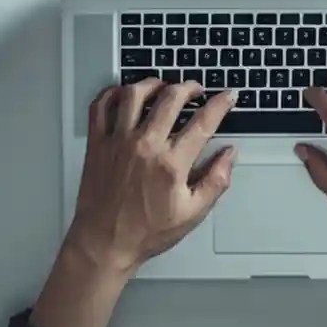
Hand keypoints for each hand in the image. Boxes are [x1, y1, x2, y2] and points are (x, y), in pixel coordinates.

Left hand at [67, 79, 238, 272]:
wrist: (104, 243)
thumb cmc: (146, 232)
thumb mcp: (192, 213)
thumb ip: (216, 181)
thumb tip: (229, 154)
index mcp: (171, 164)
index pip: (203, 122)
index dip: (220, 104)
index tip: (228, 96)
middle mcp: (144, 146)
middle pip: (170, 99)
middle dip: (189, 87)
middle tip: (196, 89)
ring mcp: (118, 141)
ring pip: (134, 94)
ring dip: (153, 83)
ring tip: (163, 85)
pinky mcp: (97, 143)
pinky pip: (101, 106)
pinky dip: (112, 93)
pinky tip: (125, 94)